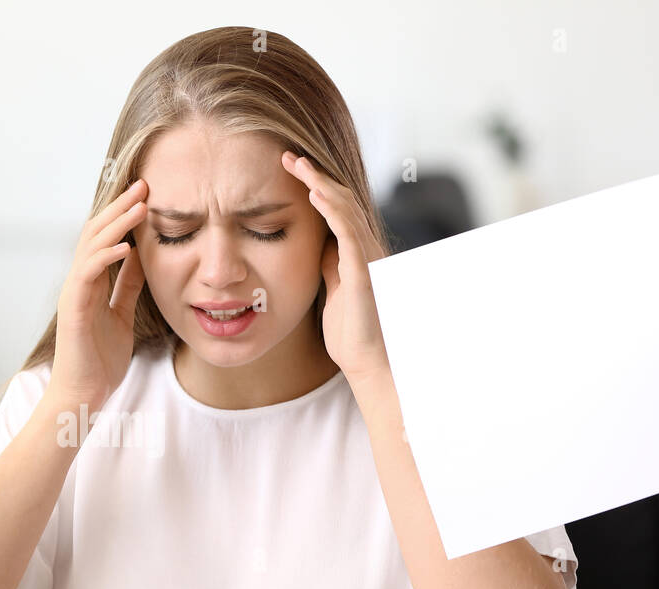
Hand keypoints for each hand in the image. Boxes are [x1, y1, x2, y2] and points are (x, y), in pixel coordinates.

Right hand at [50, 178, 146, 409]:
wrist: (83, 395)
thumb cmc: (100, 361)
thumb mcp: (122, 315)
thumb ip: (127, 287)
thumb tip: (141, 258)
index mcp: (91, 283)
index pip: (105, 238)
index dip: (124, 215)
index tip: (147, 195)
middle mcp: (79, 282)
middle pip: (96, 233)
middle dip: (120, 207)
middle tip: (144, 185)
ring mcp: (74, 293)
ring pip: (91, 247)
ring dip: (117, 224)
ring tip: (140, 205)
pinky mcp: (74, 308)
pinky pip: (88, 274)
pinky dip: (106, 257)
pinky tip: (127, 246)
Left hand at [282, 151, 389, 383]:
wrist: (370, 362)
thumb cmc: (353, 332)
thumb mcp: (333, 290)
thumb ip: (329, 265)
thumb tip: (317, 244)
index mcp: (357, 252)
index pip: (337, 208)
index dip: (316, 185)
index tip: (289, 169)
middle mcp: (366, 248)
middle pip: (341, 199)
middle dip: (315, 174)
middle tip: (288, 155)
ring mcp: (367, 258)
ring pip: (345, 208)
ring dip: (320, 182)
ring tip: (297, 163)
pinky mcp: (364, 271)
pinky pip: (347, 232)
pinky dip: (332, 209)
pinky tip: (315, 192)